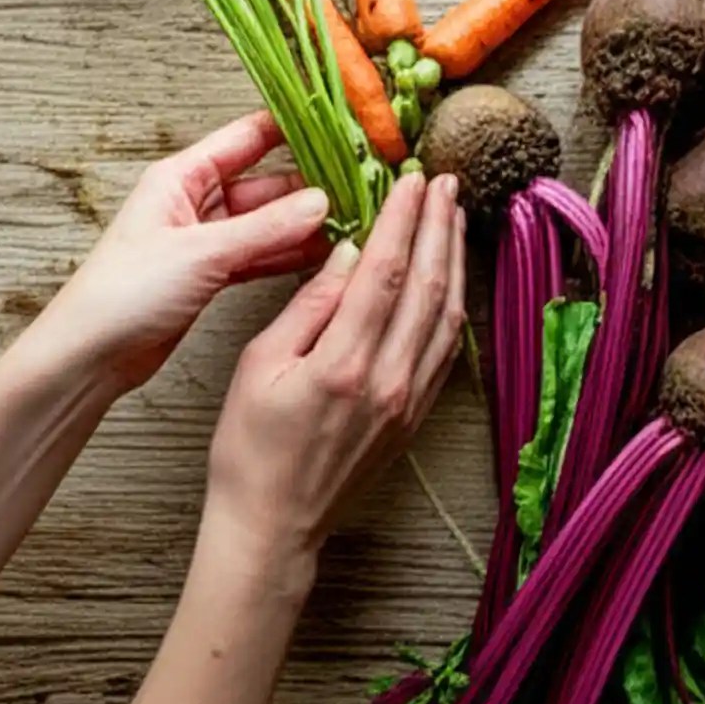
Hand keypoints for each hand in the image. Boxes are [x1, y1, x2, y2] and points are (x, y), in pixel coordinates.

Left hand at [24, 111, 332, 391]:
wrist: (89, 354)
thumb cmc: (123, 293)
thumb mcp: (202, 252)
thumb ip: (266, 227)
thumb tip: (320, 201)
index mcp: (180, 177)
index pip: (247, 137)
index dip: (293, 128)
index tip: (338, 128)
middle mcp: (193, 203)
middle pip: (264, 182)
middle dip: (309, 186)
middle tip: (359, 189)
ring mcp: (203, 241)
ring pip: (266, 223)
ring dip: (303, 225)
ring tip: (352, 224)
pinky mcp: (209, 277)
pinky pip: (258, 256)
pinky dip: (286, 256)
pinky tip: (321, 256)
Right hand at [204, 172, 466, 561]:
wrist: (273, 524)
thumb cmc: (250, 449)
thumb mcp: (258, 366)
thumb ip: (307, 308)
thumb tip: (345, 256)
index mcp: (343, 364)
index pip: (385, 272)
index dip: (401, 219)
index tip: (408, 179)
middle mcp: (389, 381)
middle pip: (427, 286)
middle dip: (438, 226)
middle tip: (443, 182)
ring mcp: (409, 402)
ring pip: (447, 316)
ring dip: (454, 260)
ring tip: (453, 218)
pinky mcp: (415, 417)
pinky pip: (446, 350)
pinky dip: (453, 306)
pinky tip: (452, 279)